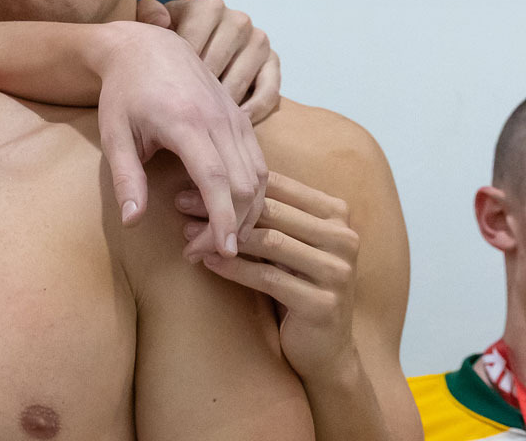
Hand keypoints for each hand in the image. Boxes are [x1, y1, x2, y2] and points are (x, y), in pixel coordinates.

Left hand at [92, 21, 266, 257]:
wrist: (146, 47)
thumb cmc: (124, 92)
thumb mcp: (114, 133)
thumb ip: (126, 178)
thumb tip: (132, 222)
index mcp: (186, 122)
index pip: (216, 180)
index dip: (222, 219)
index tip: (223, 251)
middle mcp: (219, 119)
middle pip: (244, 185)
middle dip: (230, 226)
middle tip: (200, 251)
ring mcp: (235, 117)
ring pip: (258, 176)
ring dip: (244, 213)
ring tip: (213, 236)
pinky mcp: (242, 118)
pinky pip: (258, 162)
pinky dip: (250, 192)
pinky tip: (226, 209)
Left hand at [138, 0, 280, 122]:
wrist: (191, 49)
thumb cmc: (166, 40)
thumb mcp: (151, 24)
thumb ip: (147, 14)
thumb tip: (161, 19)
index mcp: (207, 6)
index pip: (191, 40)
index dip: (175, 69)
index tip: (162, 89)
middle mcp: (237, 19)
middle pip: (217, 61)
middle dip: (196, 88)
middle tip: (180, 110)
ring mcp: (258, 39)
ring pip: (242, 77)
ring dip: (222, 101)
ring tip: (203, 121)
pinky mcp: (273, 62)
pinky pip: (269, 90)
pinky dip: (254, 108)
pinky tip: (235, 122)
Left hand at [181, 172, 359, 380]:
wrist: (324, 348)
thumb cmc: (295, 283)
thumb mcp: (284, 243)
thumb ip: (263, 213)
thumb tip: (204, 179)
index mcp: (337, 214)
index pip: (278, 186)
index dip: (231, 181)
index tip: (190, 179)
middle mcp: (344, 238)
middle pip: (272, 212)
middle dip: (221, 206)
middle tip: (180, 202)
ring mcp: (339, 272)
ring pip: (270, 242)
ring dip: (223, 236)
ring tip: (188, 233)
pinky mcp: (324, 304)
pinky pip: (269, 278)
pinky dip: (234, 268)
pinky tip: (206, 261)